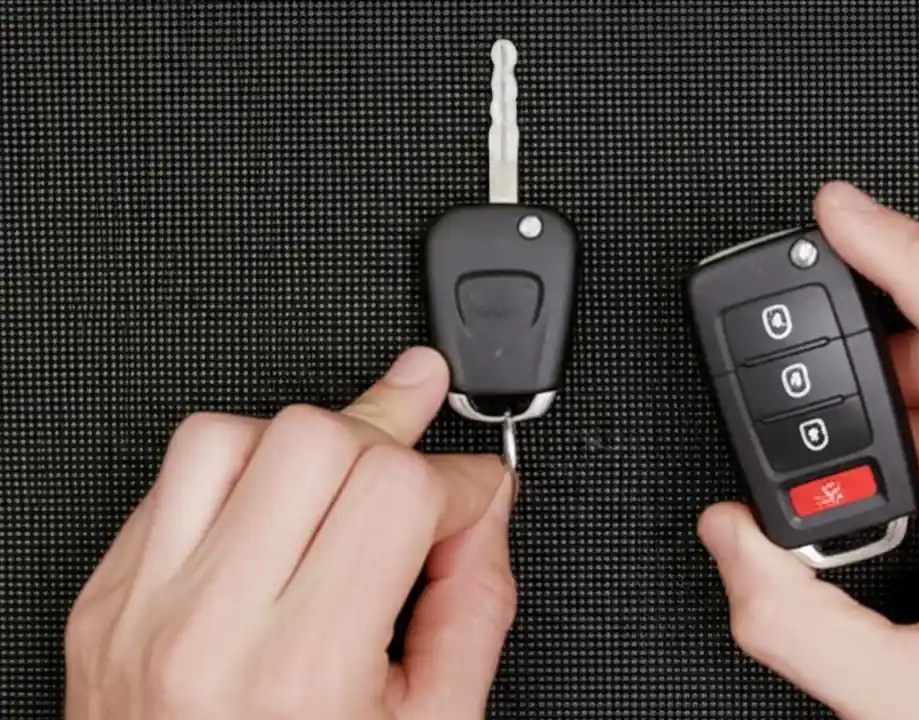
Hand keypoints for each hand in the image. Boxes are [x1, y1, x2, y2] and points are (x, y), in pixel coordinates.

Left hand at [65, 348, 515, 718]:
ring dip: (306, 447)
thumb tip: (483, 510)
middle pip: (315, 440)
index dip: (461, 481)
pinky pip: (173, 477)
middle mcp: (206, 632)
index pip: (396, 490)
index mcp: (301, 672)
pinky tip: (278, 507)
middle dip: (389, 447)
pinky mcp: (106, 600)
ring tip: (343, 489)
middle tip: (417, 482)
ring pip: (230, 435)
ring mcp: (140, 611)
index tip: (475, 496)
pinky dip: (241, 469)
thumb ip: (476, 607)